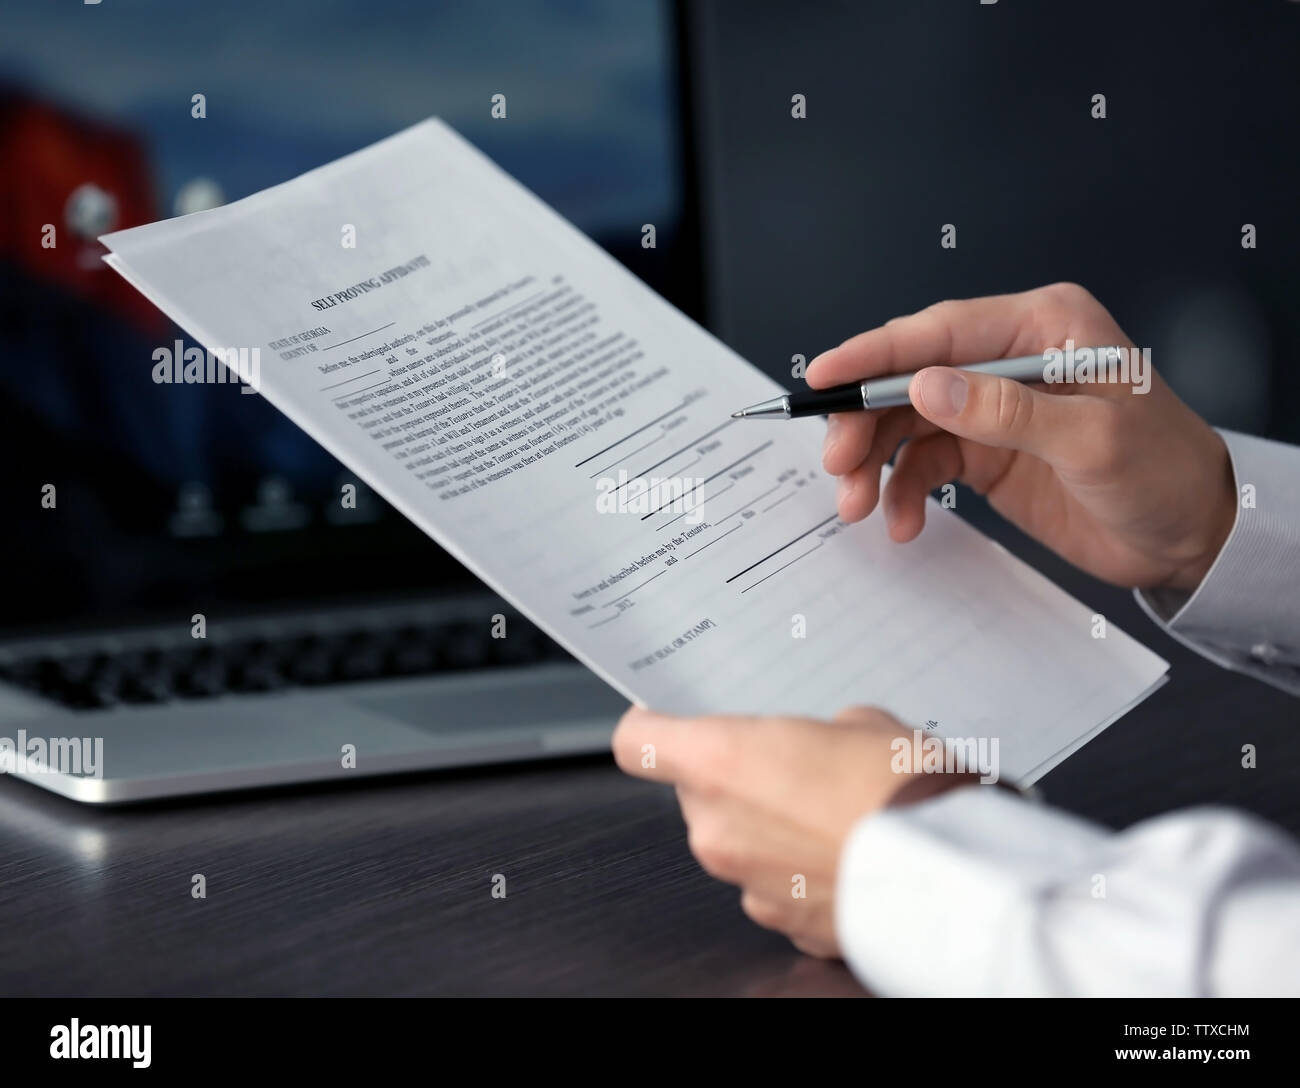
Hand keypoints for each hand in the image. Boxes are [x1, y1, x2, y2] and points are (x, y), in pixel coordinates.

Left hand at [612, 704, 964, 957]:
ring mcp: (744, 884)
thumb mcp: (860, 721)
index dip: (651, 728)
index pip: (635, 743)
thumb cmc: (906, 788)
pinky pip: (772, 887)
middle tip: (794, 767)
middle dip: (735, 780)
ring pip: (735, 842)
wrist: (955, 872)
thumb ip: (812, 732)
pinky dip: (797, 873)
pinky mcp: (782, 926)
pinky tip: (843, 856)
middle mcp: (716, 828)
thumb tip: (821, 744)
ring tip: (832, 815)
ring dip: (768, 828)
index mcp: (719, 762)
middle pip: (695, 794)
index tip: (666, 721)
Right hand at [809, 283, 1236, 591]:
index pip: (940, 331)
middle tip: (837, 464)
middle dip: (865, 422)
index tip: (824, 376)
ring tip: (856, 506)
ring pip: (906, 424)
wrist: (1189, 536)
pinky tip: (902, 522)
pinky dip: (904, 493)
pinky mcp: (986, 453)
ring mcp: (992, 408)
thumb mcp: (1092, 439)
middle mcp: (1008, 360)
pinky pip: (925, 465)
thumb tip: (926, 388)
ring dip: (874, 465)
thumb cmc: (1163, 472)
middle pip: (909, 378)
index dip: (874, 353)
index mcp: (1042, 327)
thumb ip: (1006, 411)